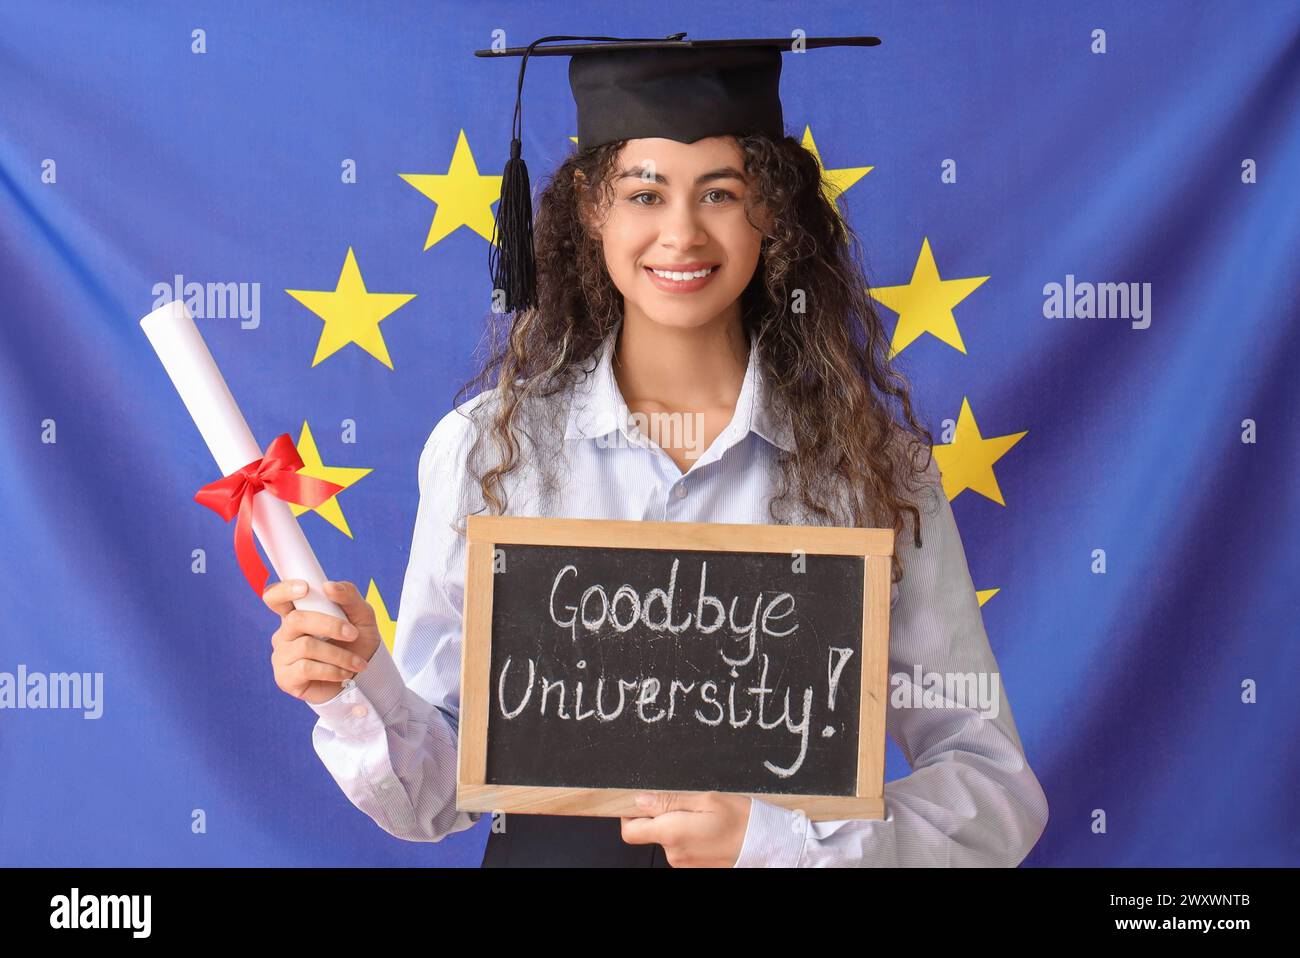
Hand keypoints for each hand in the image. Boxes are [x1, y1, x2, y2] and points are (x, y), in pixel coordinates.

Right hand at [263, 579, 381, 704]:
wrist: (364, 677)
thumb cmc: (357, 642)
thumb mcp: (361, 615)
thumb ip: (348, 596)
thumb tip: (328, 586)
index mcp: (298, 613)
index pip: (275, 597)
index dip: (284, 590)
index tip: (305, 588)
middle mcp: (285, 633)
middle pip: (296, 619)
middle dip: (329, 625)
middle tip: (353, 634)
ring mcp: (282, 656)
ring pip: (305, 646)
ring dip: (338, 654)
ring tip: (356, 663)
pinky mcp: (285, 678)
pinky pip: (306, 668)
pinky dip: (331, 670)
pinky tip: (343, 674)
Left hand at [620, 791, 751, 866]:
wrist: (768, 844)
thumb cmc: (741, 819)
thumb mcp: (705, 799)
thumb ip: (668, 801)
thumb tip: (639, 799)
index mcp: (672, 833)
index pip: (630, 831)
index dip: (630, 815)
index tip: (642, 801)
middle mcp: (674, 853)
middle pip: (650, 833)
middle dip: (660, 816)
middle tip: (686, 803)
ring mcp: (684, 864)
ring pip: (667, 839)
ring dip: (677, 826)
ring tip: (704, 816)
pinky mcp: (694, 867)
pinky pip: (681, 848)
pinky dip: (689, 836)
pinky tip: (708, 829)